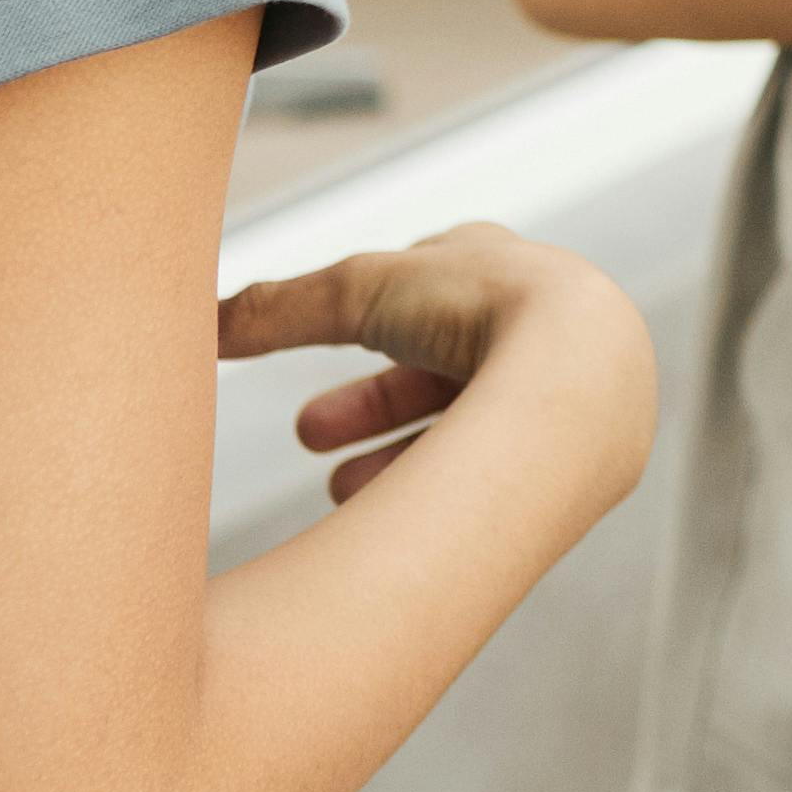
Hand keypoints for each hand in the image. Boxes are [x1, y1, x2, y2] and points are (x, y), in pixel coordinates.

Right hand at [223, 220, 654, 506]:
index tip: (337, 339)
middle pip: (450, 368)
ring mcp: (578, 402)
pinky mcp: (584, 466)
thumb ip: (283, 306)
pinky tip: (389, 516)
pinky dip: (439, 489)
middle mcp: (557, 337)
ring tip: (336, 489)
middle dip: (374, 401)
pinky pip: (502, 474)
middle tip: (308, 432)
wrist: (578, 380)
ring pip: (473, 428)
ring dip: (396, 456)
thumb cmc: (486, 311)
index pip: (440, 291)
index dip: (374, 316)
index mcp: (518, 276)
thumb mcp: (363, 290)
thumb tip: (207, 321)